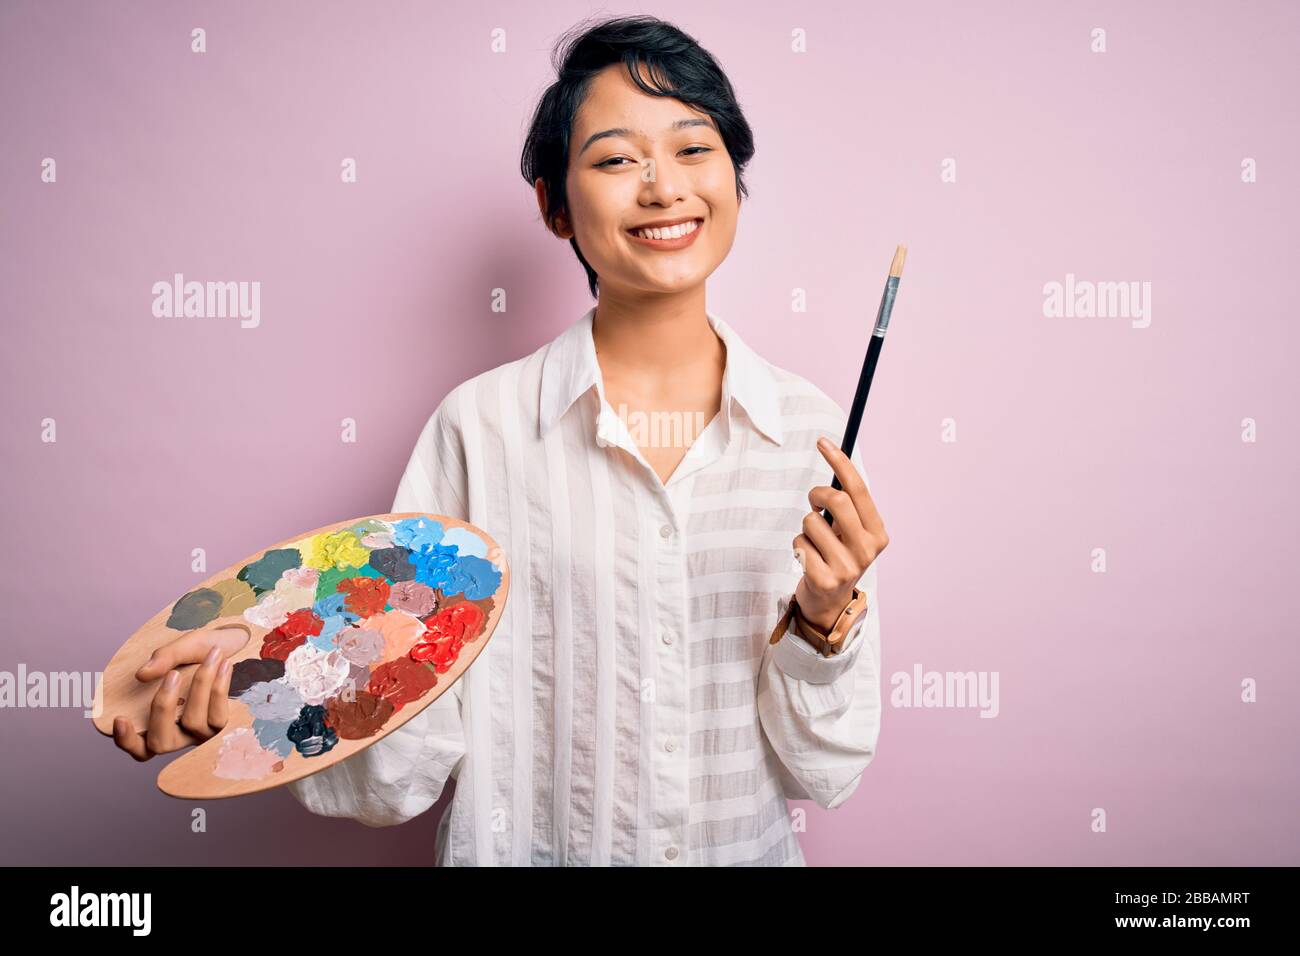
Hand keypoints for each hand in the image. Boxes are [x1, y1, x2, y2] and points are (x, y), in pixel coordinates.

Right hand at [110, 626, 246, 760]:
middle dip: (163, 707)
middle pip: (160, 742)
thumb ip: (164, 658)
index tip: (120, 718)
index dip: (125, 739)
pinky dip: (219, 686)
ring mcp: (200, 733)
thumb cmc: (203, 652)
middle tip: (173, 674)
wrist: (238, 646)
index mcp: (156, 723)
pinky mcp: (223, 726)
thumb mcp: (184, 647)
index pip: (137, 746)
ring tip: (211, 656)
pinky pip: (218, 715)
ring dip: (200, 686)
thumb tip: (142, 674)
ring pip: (193, 723)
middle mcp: (177, 734)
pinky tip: (224, 664)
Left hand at [792, 436, 888, 631]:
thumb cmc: (837, 555)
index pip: (859, 490)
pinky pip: (799, 543)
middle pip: (836, 500)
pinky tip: (807, 560)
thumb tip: (834, 456)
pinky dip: (798, 547)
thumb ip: (846, 505)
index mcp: (878, 533)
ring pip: (811, 522)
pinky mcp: (824, 579)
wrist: (829, 602)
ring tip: (813, 543)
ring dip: (805, 528)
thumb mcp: (850, 532)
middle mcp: (867, 550)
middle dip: (817, 494)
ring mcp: (847, 567)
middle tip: (813, 501)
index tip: (822, 442)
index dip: (840, 462)